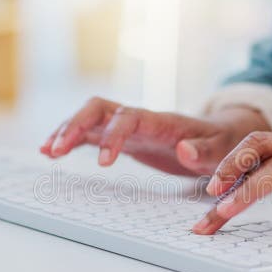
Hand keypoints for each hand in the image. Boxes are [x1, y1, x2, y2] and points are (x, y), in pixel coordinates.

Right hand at [40, 97, 269, 175]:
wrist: (223, 136)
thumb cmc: (224, 144)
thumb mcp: (222, 151)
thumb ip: (203, 151)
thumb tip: (182, 148)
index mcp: (163, 122)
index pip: (130, 118)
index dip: (113, 136)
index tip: (103, 163)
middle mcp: (141, 118)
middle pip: (101, 108)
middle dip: (76, 125)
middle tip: (57, 150)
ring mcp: (129, 126)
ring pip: (90, 117)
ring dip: (67, 130)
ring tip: (47, 151)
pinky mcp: (123, 137)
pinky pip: (91, 132)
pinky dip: (70, 139)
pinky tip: (50, 151)